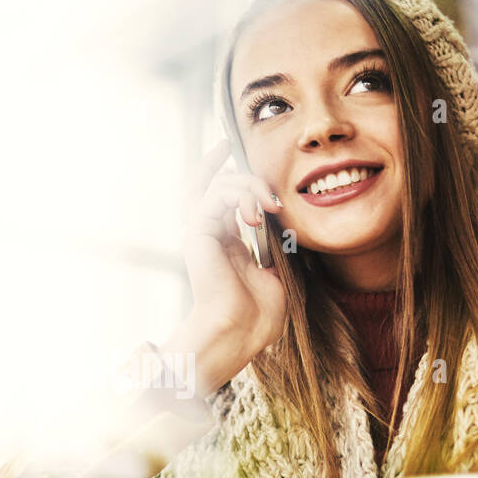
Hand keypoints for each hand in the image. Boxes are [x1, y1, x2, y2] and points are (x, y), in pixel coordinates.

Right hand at [173, 139, 286, 393]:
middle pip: (218, 183)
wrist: (240, 333)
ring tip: (269, 206)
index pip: (218, 194)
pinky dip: (237, 195)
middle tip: (273, 198)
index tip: (227, 144)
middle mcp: (208, 234)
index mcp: (224, 242)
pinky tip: (255, 213)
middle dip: (249, 178)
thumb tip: (281, 226)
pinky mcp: (196, 233)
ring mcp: (200, 233)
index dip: (219, 168)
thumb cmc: (257, 316)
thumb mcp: (276, 274)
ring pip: (218, 185)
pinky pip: (213, 196)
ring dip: (249, 186)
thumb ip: (273, 246)